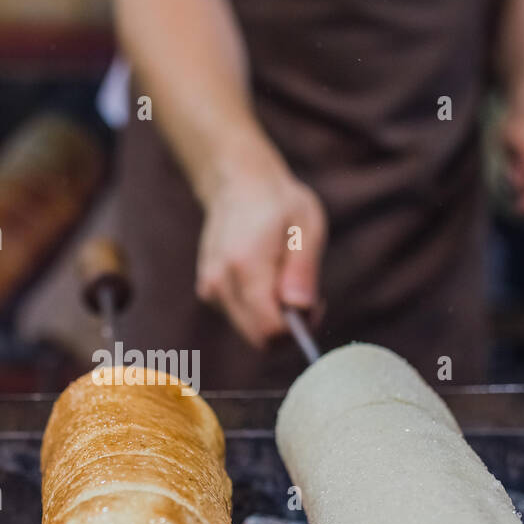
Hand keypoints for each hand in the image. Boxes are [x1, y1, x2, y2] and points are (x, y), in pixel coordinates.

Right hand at [196, 141, 325, 347]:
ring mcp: (210, 289)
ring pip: (250, 331)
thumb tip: (300, 309)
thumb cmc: (278, 203)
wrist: (237, 184)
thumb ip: (302, 270)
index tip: (315, 305)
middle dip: (287, 328)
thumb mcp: (306, 226)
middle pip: (259, 338)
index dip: (298, 328)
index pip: (270, 329)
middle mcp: (220, 283)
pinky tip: (267, 281)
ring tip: (286, 281)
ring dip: (273, 319)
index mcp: (246, 267)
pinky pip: (241, 319)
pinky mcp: (208, 292)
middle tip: (305, 297)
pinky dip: (259, 311)